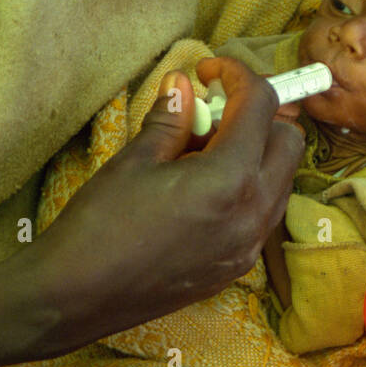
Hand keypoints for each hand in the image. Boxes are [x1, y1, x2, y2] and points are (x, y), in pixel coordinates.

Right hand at [23, 57, 304, 354]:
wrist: (77, 297)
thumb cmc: (100, 224)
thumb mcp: (134, 160)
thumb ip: (171, 118)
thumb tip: (184, 83)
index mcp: (230, 178)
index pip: (260, 105)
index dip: (237, 74)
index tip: (209, 69)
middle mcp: (254, 213)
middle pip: (288, 140)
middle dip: (259, 113)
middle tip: (213, 108)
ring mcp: (250, 245)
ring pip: (282, 177)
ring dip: (257, 150)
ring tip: (203, 148)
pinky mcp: (237, 265)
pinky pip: (264, 211)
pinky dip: (249, 185)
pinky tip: (203, 185)